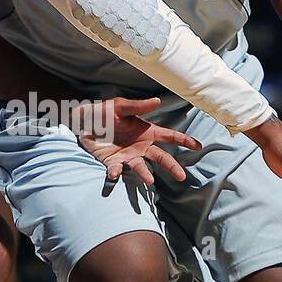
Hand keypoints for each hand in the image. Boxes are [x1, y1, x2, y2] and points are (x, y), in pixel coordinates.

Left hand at [72, 97, 201, 185]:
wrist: (83, 121)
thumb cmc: (105, 112)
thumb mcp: (120, 106)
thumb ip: (138, 106)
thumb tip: (157, 101)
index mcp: (147, 132)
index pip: (169, 136)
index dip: (184, 141)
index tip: (198, 147)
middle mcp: (141, 146)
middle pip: (161, 157)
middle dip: (172, 166)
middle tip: (182, 176)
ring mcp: (128, 156)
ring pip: (141, 167)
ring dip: (145, 174)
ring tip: (149, 180)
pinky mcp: (112, 163)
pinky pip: (116, 170)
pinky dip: (116, 173)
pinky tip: (115, 174)